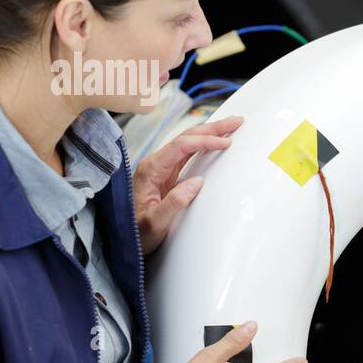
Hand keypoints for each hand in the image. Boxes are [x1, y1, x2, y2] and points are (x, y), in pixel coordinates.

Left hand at [133, 115, 244, 256]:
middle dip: (212, 128)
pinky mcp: (168, 176)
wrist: (127, 241)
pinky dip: (205, 146)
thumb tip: (197, 182)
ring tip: (230, 127)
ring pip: (188, 143)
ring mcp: (162, 169)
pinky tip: (215, 142)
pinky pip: (188, 154)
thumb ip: (175, 202)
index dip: (205, 141)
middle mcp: (155, 164)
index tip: (225, 142)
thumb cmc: (138, 232)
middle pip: (186, 137)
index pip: (181, 146)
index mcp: (151, 169)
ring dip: (210, 134)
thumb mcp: (155, 222)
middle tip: (236, 122)